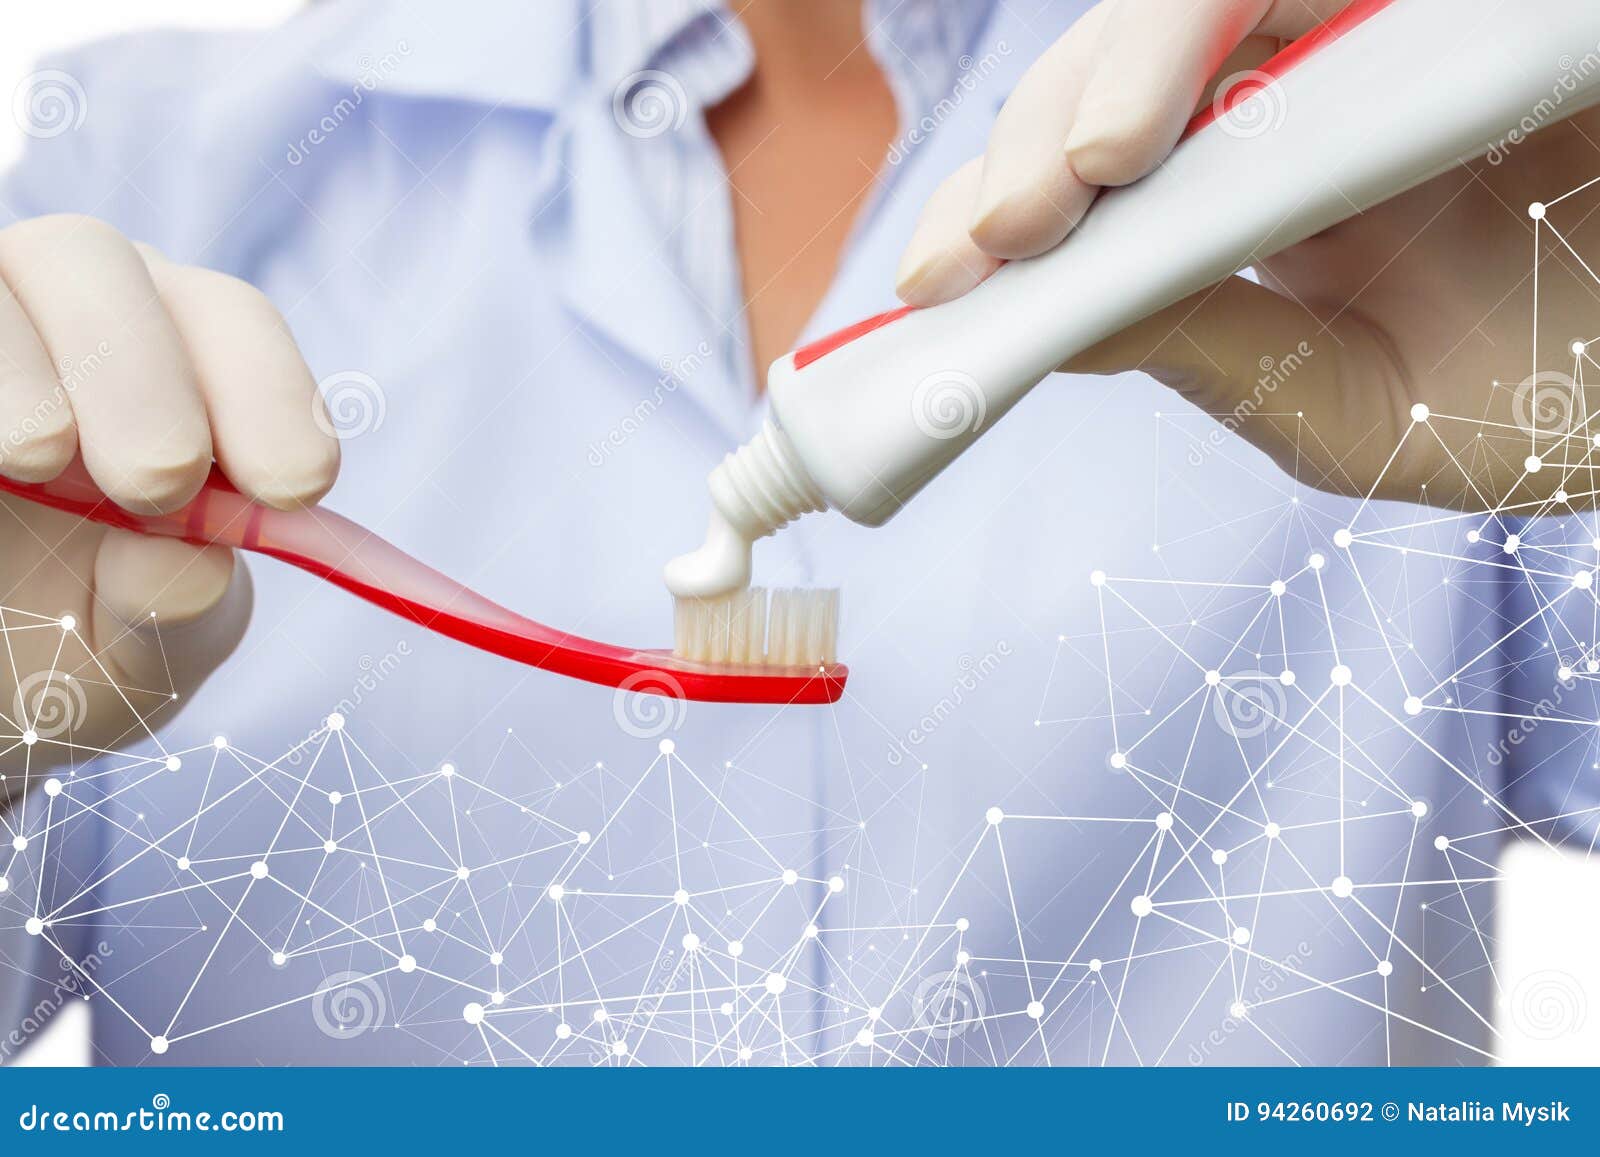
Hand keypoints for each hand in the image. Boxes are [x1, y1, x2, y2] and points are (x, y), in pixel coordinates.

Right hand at [0, 214, 337, 802]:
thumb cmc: (70, 634)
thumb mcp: (141, 648)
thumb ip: (174, 610)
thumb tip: (185, 568)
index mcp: (175, 354)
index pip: (233, 324)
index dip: (269, 391)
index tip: (294, 486)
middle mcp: (66, 304)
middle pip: (103, 265)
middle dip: (142, 372)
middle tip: (159, 480)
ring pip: (6, 275)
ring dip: (26, 369)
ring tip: (39, 459)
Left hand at [897, 0, 1599, 503]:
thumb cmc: (1534, 407)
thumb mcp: (1344, 409)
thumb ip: (1210, 353)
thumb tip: (1056, 320)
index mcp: (1250, 197)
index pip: (1092, 170)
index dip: (1000, 205)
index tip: (935, 280)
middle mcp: (1296, 102)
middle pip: (1121, 70)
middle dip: (1039, 140)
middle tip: (1002, 232)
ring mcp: (1374, 37)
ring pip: (1208, 0)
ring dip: (1126, 67)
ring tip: (1088, 173)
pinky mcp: (1455, 10)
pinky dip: (1224, 18)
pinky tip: (1170, 122)